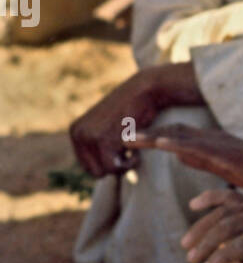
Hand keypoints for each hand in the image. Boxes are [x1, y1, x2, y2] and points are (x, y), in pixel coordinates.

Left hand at [69, 62, 201, 176]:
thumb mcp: (107, 125)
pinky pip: (117, 168)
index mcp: (76, 131)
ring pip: (106, 172)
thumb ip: (97, 143)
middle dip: (114, 166)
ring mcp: (90, 137)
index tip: (121, 150)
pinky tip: (138, 147)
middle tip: (128, 150)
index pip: (88, 166)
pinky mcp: (105, 141)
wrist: (145, 89)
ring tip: (133, 147)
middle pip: (95, 172)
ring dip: (124, 165)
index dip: (108, 163)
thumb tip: (98, 173)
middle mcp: (79, 134)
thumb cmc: (133, 108)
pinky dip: (132, 163)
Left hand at [129, 125, 242, 189]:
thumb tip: (179, 155)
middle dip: (146, 133)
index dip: (153, 135)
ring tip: (131, 138)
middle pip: (173, 132)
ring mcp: (219, 145)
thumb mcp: (222, 168)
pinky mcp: (225, 155)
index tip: (130, 138)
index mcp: (211, 141)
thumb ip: (201, 160)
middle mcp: (212, 138)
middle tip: (121, 135)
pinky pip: (196, 147)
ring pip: (180, 137)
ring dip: (154, 137)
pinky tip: (159, 145)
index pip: (176, 135)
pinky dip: (175, 144)